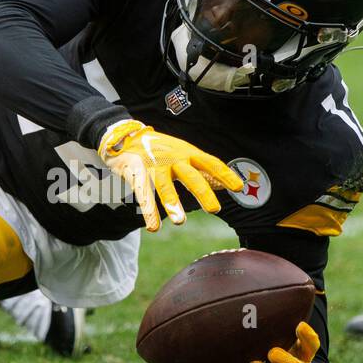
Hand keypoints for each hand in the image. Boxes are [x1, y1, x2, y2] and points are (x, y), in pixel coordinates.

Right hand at [97, 118, 242, 231]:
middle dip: (202, 192)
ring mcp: (154, 164)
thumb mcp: (182, 155)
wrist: (124, 136)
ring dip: (172, 203)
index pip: (210, 162)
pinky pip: (143, 193)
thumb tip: (223, 185)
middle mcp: (173, 158)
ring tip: (180, 222)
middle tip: (214, 210)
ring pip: (164, 186)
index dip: (224, 174)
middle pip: (190, 175)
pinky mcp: (136, 171)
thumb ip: (201, 170)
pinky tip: (154, 226)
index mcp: (187, 153)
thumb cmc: (159, 150)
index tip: (238, 187)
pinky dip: (148, 210)